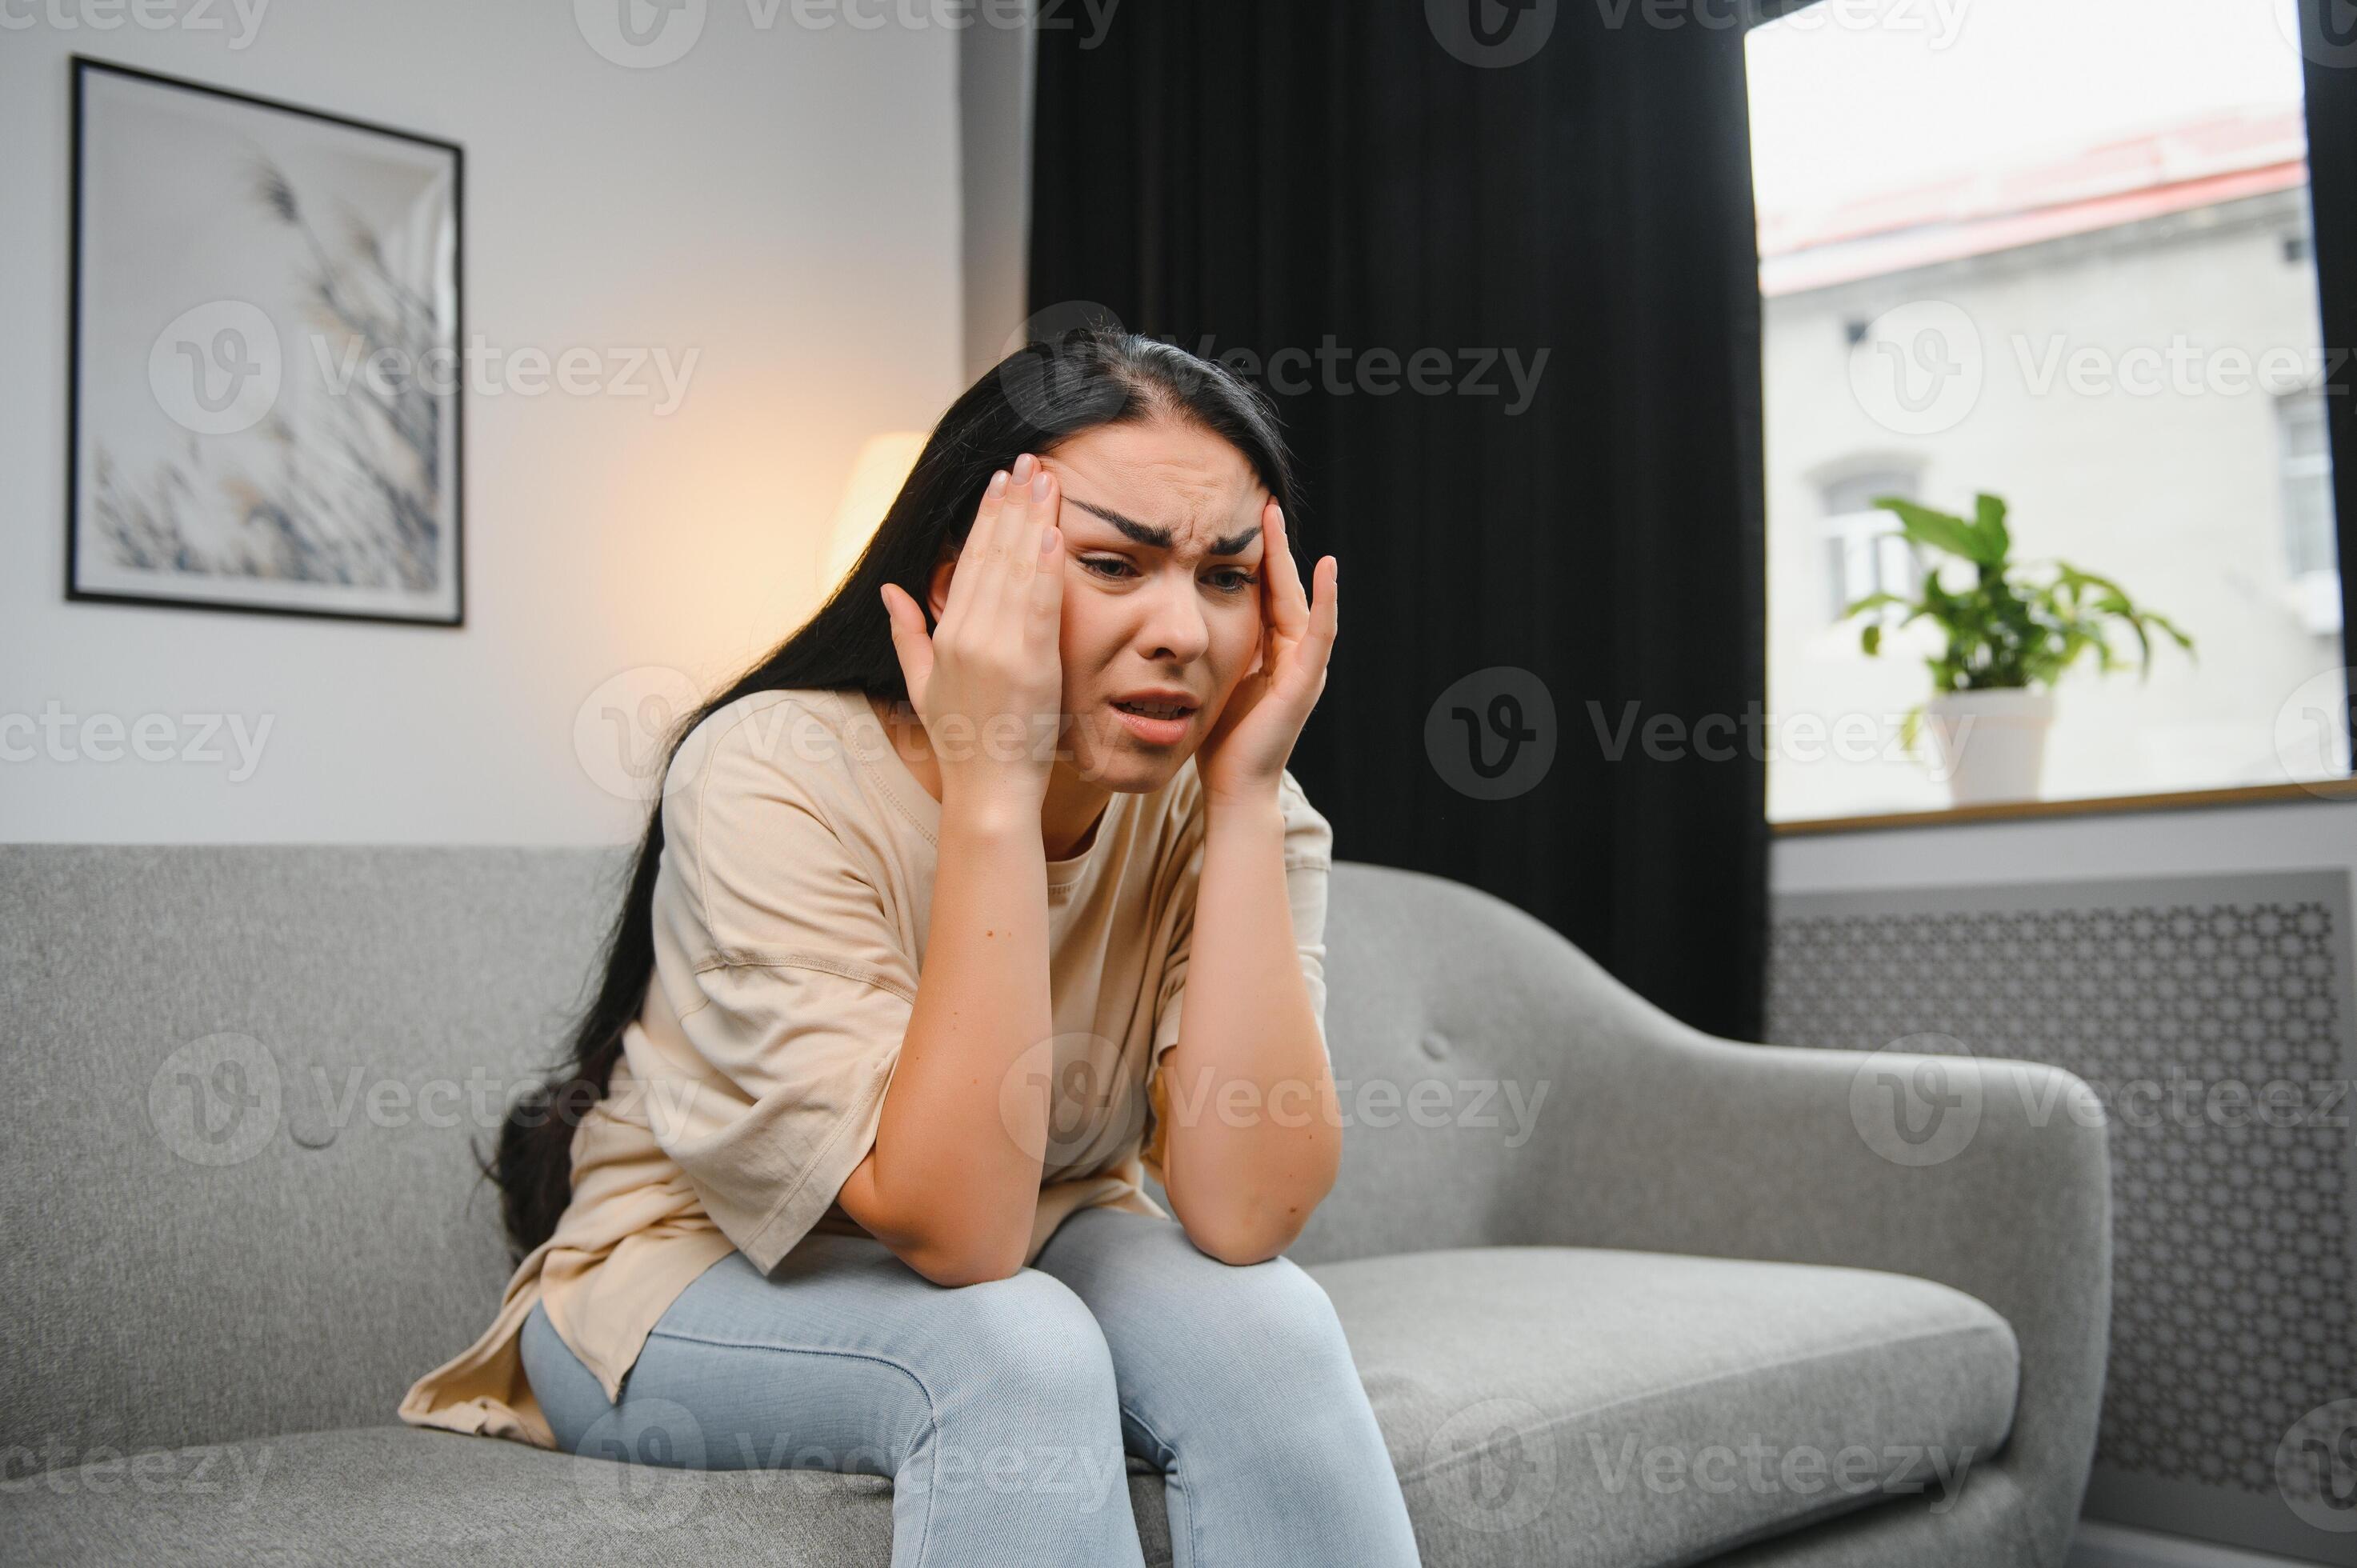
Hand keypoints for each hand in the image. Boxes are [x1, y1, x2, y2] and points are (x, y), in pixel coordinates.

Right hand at [880, 454, 1066, 810]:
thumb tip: (889, 589)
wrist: (988, 790)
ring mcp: (999, 649)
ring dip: (1033, 521)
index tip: (1000, 481)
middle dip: (1011, 503)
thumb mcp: (923, 684)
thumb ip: (907, 633)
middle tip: (1028, 462)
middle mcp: (968, 635)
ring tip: (1046, 481)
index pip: (970, 561)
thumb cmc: (961, 742)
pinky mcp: (1030, 665)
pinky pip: (1040, 605)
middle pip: (993, 555)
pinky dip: (1046, 567)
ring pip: (1017, 570)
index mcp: (946, 635)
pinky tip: (1053, 532)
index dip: (986, 517)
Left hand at [1194, 497, 1336, 805]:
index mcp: (1268, 651)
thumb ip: (1208, 648)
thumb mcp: (1210, 679)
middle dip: (1272, 545)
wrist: (1234, 787)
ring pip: (1299, 600)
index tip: (1239, 514)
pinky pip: (1319, 634)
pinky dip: (1325, 601)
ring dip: (1290, 557)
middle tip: (1261, 499)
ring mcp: (1303, 666)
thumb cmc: (1219, 741)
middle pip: (1282, 587)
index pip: (1262, 592)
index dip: (1254, 554)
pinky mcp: (1306, 682)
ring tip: (1277, 516)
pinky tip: (1326, 570)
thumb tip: (1174, 617)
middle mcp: (1291, 653)